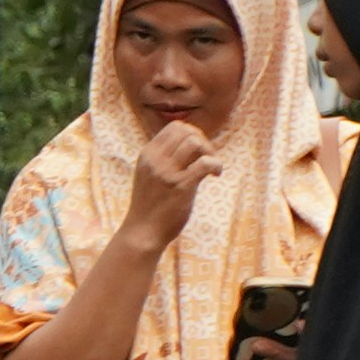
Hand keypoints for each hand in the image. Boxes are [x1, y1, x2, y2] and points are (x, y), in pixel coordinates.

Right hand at [117, 118, 218, 255]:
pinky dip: (216, 165)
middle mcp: (155, 160)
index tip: (198, 150)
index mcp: (148, 154)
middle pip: (186, 131)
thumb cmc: (150, 206)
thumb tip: (191, 145)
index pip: (174, 127)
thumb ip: (164, 159)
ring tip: (212, 168)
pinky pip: (205, 163)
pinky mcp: (181, 186)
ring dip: (210, 151)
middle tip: (208, 158)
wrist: (142, 232)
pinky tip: (215, 175)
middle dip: (203, 141)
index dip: (192, 134)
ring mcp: (167, 173)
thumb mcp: (150, 175)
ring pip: (195, 142)